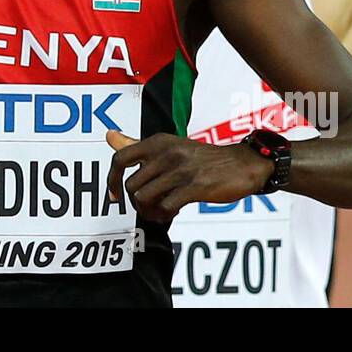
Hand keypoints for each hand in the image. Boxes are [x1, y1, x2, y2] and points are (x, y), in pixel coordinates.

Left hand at [106, 130, 267, 223]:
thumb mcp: (169, 145)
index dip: (112, 180)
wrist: (242, 164)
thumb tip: (108, 135)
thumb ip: (138, 145)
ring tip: (161, 211)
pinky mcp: (195, 187)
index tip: (115, 197)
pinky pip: (165, 207)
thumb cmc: (201, 158)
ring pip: (144, 199)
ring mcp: (180, 169)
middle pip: (131, 186)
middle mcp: (166, 153)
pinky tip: (174, 212)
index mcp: (157, 142)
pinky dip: (165, 215)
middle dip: (136, 203)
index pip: (120, 159)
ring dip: (150, 212)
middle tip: (151, 207)